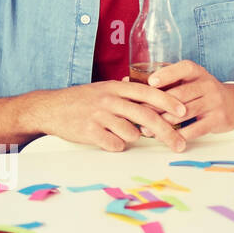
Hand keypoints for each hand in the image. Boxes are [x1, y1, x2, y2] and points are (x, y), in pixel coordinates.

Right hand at [27, 80, 188, 151]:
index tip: (184, 112)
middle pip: (147, 117)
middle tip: (178, 145)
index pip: (148, 93)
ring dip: (131, 138)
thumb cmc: (79, 100)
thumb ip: (126, 93)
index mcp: (114, 87)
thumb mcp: (102, 89)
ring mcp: (99, 115)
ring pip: (132, 133)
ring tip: (116, 133)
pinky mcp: (89, 131)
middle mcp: (109, 100)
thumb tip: (154, 100)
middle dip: (167, 133)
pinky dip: (114, 145)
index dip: (169, 102)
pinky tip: (104, 138)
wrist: (49, 108)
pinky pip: (115, 145)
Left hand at [142, 60, 233, 140]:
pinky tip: (167, 139)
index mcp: (197, 72)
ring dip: (164, 122)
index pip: (183, 69)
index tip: (150, 83)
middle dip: (156, 105)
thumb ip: (162, 80)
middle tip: (138, 113)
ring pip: (185, 113)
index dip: (167, 75)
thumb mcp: (188, 80)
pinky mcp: (218, 120)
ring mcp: (214, 102)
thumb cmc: (201, 91)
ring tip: (147, 129)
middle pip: (179, 94)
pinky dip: (179, 135)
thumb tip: (126, 81)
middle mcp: (207, 85)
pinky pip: (196, 129)